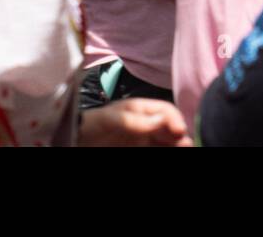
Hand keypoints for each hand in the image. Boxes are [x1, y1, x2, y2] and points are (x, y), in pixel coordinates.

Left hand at [78, 99, 192, 146]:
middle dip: (180, 135)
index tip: (180, 129)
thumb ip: (136, 119)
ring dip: (176, 145)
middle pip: (169, 128)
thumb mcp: (113, 118)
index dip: (174, 118)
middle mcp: (146, 124)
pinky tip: (171, 153)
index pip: (165, 111)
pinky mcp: (138, 151)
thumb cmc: (93, 124)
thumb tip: (162, 119)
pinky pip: (156, 150)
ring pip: (166, 142)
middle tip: (187, 144)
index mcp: (141, 110)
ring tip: (186, 148)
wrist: (76, 139)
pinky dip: (166, 151)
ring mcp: (143, 140)